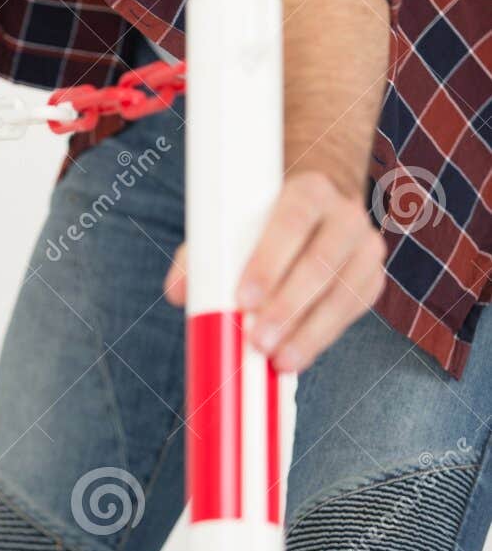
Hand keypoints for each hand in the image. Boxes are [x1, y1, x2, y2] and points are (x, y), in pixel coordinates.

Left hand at [163, 170, 386, 372]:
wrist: (317, 213)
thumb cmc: (262, 222)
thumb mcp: (232, 224)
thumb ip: (201, 255)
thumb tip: (178, 293)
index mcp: (308, 191)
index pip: (292, 221)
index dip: (269, 261)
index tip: (243, 299)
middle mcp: (345, 215)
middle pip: (320, 262)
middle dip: (288, 306)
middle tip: (257, 340)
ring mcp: (365, 248)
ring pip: (342, 293)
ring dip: (309, 331)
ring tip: (278, 359)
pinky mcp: (371, 280)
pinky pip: (351, 311)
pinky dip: (323, 337)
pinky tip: (298, 355)